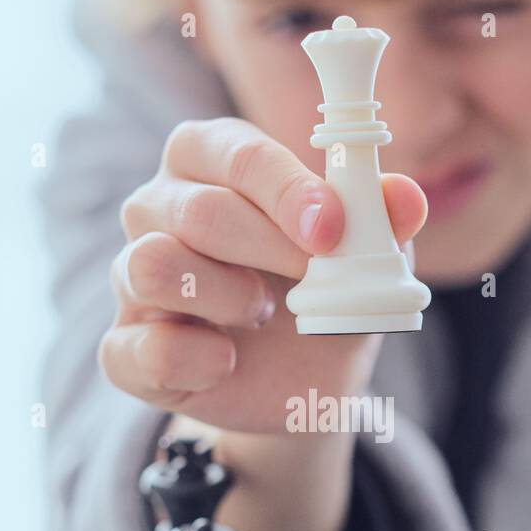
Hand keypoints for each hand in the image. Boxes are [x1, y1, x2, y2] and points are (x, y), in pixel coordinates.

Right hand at [100, 117, 426, 433]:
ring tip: (260, 313)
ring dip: (224, 297)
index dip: (285, 188)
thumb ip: (381, 222)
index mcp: (211, 160)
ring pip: (151, 266)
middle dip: (270, 249)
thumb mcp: (367, 257)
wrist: (305, 379)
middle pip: (198, 211)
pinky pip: (137, 348)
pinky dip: (193, 359)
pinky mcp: (124, 346)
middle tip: (313, 280)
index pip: (233, 151)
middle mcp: (157, 207)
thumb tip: (405, 198)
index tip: (332, 228)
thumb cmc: (326, 291)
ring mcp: (131, 275)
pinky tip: (226, 361)